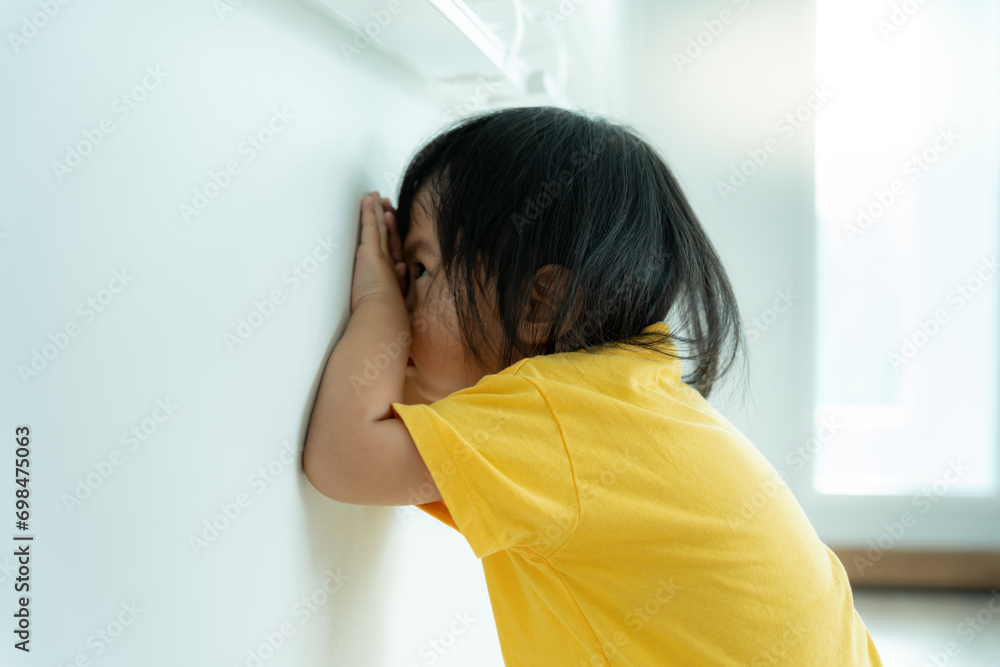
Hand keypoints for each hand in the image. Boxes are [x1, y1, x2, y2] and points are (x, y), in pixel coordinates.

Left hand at [350, 191, 407, 312]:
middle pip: (391, 236)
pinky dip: (370, 212)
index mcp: (395, 277)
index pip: (395, 252)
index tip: (392, 228)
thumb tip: (401, 282)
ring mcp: (383, 256)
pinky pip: (371, 227)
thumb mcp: (389, 308)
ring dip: (379, 211)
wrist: (384, 317)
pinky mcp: (372, 252)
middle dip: (390, 220)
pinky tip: (369, 199)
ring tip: (378, 196)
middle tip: (388, 205)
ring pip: (382, 228)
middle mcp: (392, 264)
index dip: (395, 237)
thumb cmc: (385, 318)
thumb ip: (393, 298)